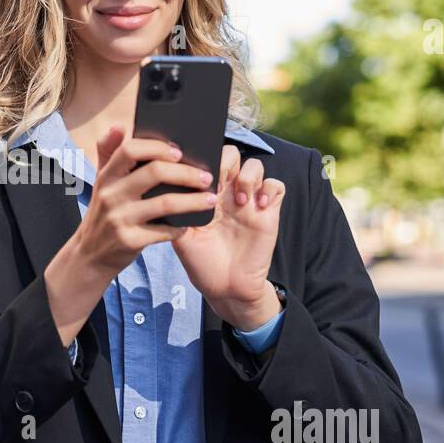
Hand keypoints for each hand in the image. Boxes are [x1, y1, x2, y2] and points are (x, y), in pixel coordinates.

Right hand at [72, 124, 219, 276]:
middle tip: (206, 176)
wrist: (89, 256)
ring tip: (210, 199)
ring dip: (193, 201)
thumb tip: (119, 126)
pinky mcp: (129, 241)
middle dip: (186, 172)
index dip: (157, 147)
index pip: (130, 149)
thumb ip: (109, 153)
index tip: (179, 151)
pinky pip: (164, 231)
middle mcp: (111, 194)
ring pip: (165, 203)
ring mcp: (120, 219)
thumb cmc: (103, 215)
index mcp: (106, 176)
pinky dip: (180, 228)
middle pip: (155, 172)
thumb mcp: (101, 183)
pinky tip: (188, 225)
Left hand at [172, 146, 285, 329]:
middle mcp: (228, 193)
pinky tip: (258, 206)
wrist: (224, 287)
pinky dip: (269, 189)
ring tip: (238, 201)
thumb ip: (176, 212)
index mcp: (205, 194)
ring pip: (255, 166)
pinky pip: (276, 186)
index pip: (207, 160)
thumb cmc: (201, 262)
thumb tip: (167, 188)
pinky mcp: (268, 213)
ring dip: (247, 177)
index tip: (196, 172)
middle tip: (218, 181)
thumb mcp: (182, 237)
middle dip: (226, 160)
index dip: (204, 158)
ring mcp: (249, 202)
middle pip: (232, 155)